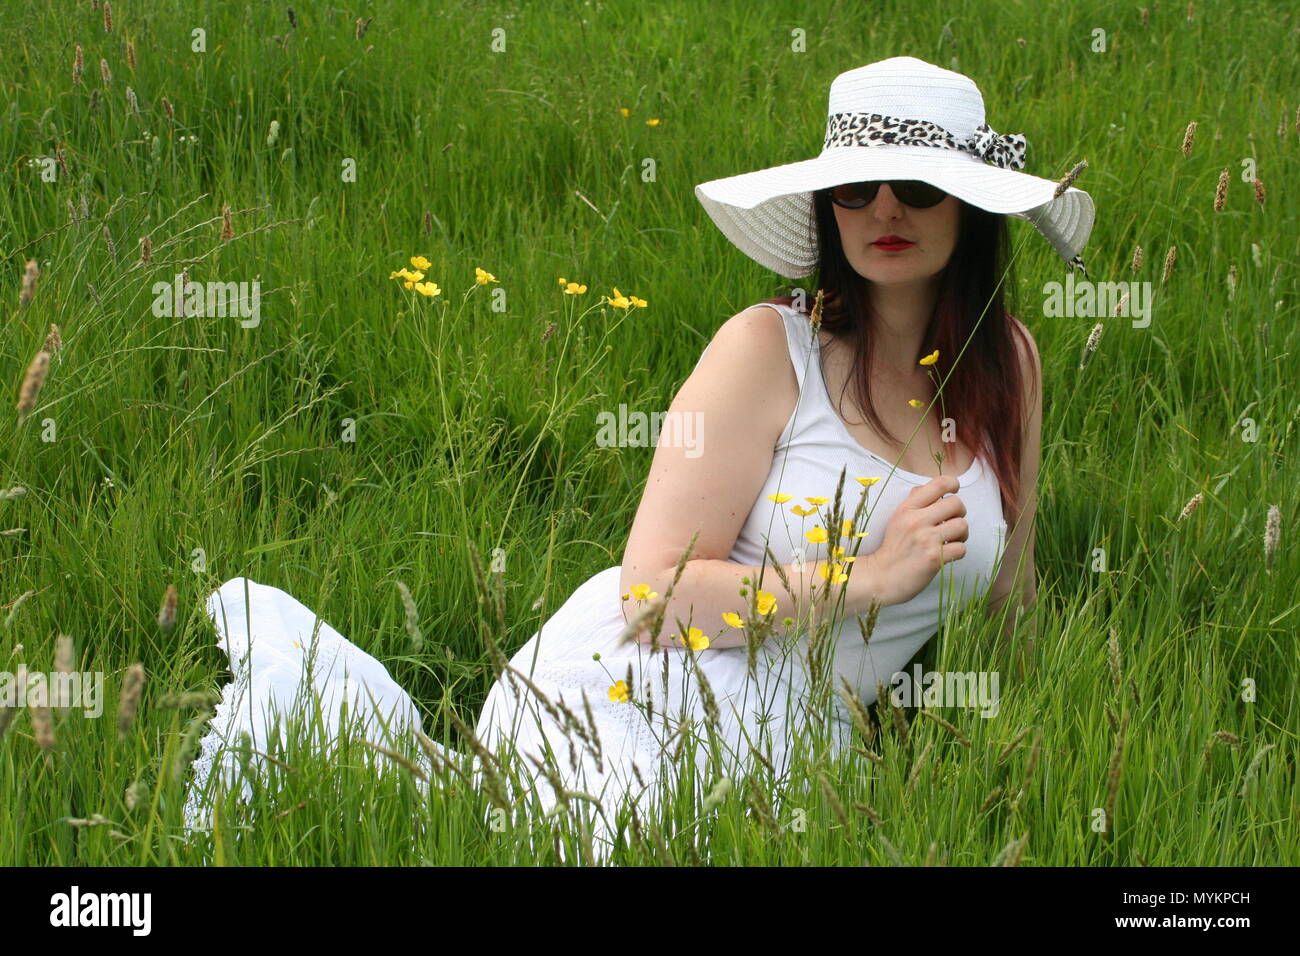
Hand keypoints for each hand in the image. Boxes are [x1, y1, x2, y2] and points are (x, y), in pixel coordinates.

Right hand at [859, 475, 968, 607]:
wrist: (880, 577)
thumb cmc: (893, 548)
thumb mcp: (897, 518)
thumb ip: (914, 501)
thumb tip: (931, 488)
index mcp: (907, 508)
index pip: (939, 484)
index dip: (953, 484)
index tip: (954, 492)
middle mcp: (916, 521)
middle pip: (956, 504)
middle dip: (960, 513)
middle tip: (951, 522)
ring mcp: (926, 540)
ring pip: (962, 525)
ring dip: (961, 534)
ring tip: (951, 540)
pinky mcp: (934, 558)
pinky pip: (961, 548)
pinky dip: (957, 552)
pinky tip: (946, 554)